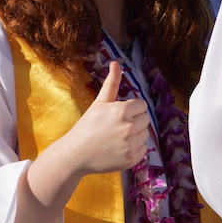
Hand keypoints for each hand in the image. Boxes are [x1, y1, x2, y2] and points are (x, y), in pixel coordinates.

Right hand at [54, 61, 148, 175]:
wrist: (76, 154)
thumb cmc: (87, 126)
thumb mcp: (99, 103)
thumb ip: (112, 82)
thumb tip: (116, 62)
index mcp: (122, 110)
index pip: (142, 105)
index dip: (131, 109)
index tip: (119, 115)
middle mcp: (129, 127)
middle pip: (145, 119)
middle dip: (134, 120)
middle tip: (117, 126)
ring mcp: (131, 144)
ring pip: (145, 134)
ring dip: (135, 135)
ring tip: (117, 137)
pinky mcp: (132, 159)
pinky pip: (143, 149)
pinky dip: (134, 149)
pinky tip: (119, 148)